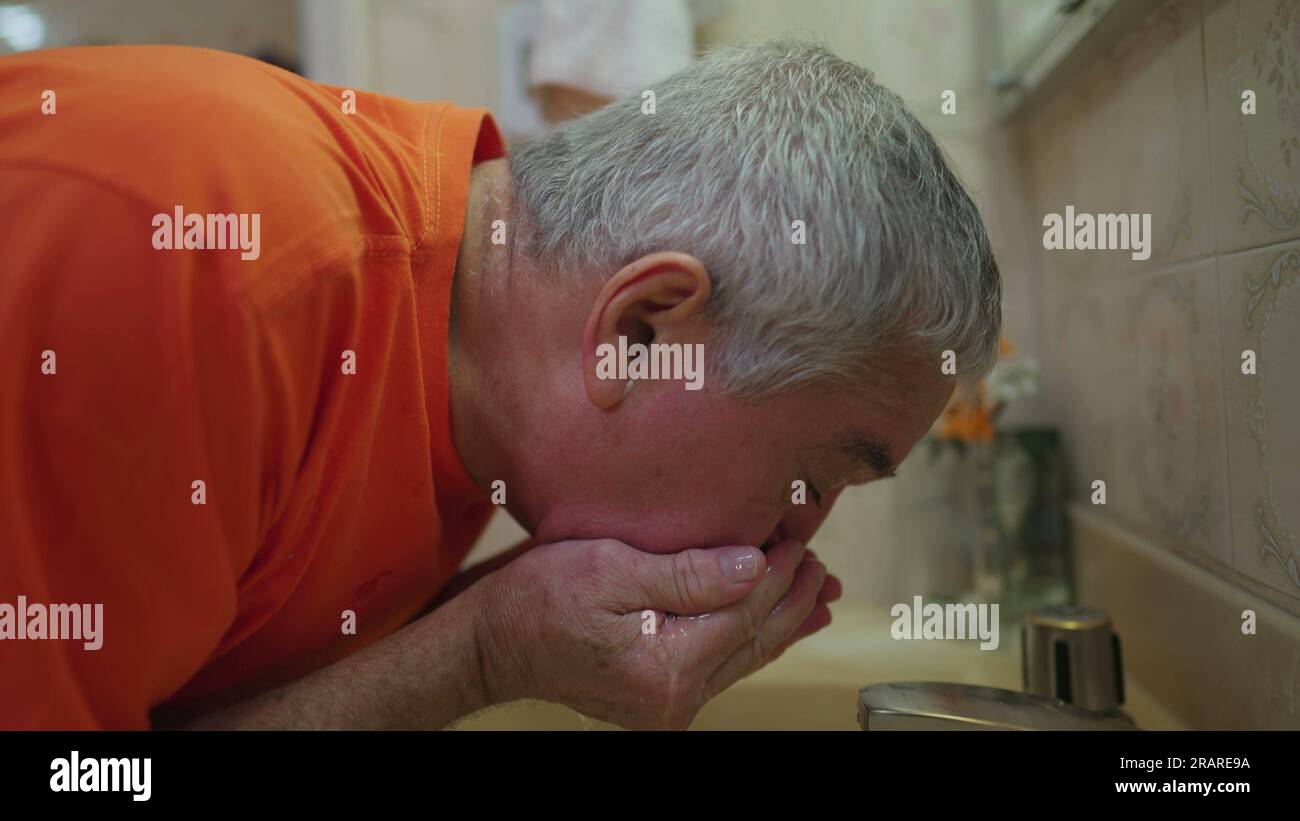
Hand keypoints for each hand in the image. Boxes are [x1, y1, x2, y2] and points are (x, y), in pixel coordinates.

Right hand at [474, 538, 832, 728]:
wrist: (490, 642)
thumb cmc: (536, 599)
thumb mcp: (609, 569)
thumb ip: (687, 574)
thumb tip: (756, 569)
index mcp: (666, 668)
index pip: (746, 614)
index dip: (779, 575)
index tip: (800, 539)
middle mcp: (673, 700)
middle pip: (753, 642)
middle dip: (793, 600)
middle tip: (822, 565)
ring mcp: (665, 706)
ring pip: (743, 657)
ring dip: (780, 621)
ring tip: (817, 594)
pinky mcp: (656, 698)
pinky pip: (720, 665)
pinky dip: (749, 639)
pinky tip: (769, 623)